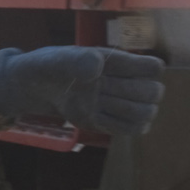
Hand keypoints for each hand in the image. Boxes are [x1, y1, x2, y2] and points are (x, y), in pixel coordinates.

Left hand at [0, 46, 164, 135]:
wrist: (36, 87)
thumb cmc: (50, 67)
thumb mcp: (57, 60)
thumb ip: (76, 61)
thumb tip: (97, 66)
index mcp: (115, 60)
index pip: (153, 67)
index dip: (145, 69)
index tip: (120, 68)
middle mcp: (121, 81)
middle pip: (153, 92)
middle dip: (135, 93)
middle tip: (107, 89)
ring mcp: (115, 102)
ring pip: (145, 112)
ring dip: (130, 112)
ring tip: (105, 105)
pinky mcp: (104, 121)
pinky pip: (130, 129)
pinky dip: (125, 128)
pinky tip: (107, 120)